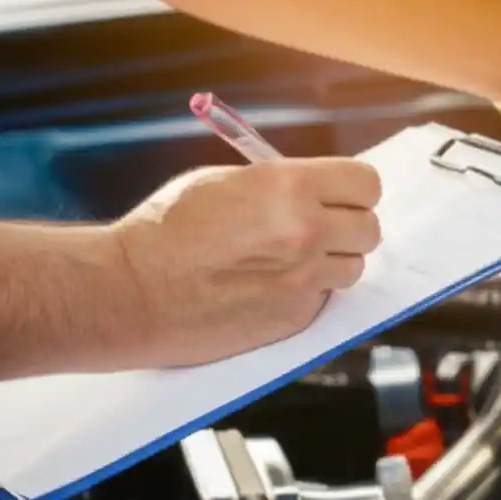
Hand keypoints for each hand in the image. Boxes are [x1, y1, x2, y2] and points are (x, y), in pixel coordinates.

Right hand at [105, 158, 381, 369]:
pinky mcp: (295, 318)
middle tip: (321, 228)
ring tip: (289, 260)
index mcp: (289, 187)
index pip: (366, 183)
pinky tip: (268, 287)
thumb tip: (319, 188)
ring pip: (353, 268)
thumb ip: (282, 184)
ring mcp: (304, 280)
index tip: (344, 195)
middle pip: (369, 228)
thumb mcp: (226, 181)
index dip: (355, 189)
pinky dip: (307, 293)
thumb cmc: (165, 230)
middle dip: (349, 226)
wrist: (130, 291)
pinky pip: (324, 299)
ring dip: (332, 263)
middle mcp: (306, 232)